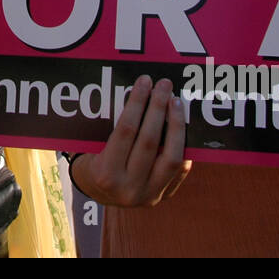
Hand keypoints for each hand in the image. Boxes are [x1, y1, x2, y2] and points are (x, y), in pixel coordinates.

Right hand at [70, 75, 190, 206]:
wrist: (100, 194)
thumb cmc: (95, 160)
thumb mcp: (95, 146)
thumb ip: (115, 126)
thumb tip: (139, 92)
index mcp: (106, 173)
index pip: (126, 131)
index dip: (137, 103)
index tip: (144, 82)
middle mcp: (128, 188)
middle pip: (150, 141)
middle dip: (158, 108)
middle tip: (164, 85)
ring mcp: (149, 195)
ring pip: (171, 157)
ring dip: (176, 125)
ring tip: (176, 102)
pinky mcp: (164, 196)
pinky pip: (180, 168)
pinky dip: (182, 145)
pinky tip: (182, 125)